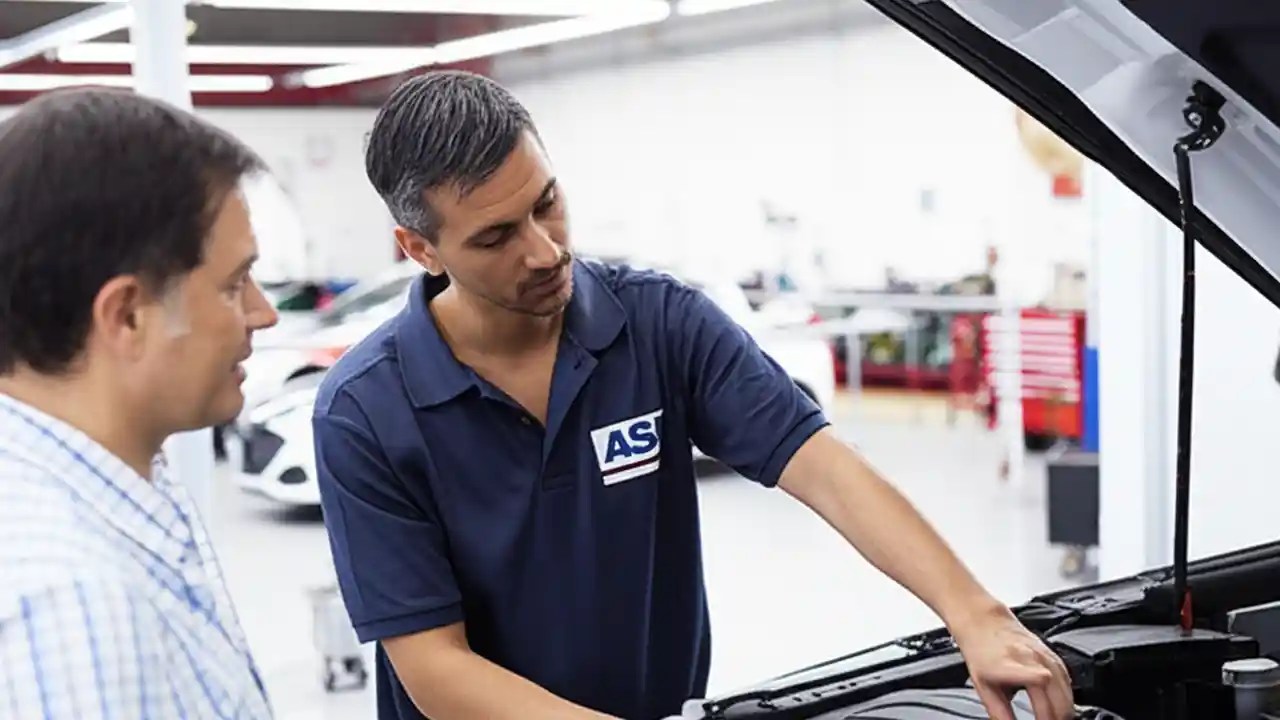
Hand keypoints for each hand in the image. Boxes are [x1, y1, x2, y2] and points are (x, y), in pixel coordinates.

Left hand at [950, 604, 1073, 719]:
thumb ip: (998, 712)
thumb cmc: (981, 653)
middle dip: (1056, 717)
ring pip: (1066, 688)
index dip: (1045, 706)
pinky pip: (1067, 680)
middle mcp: (1031, 658)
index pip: (1039, 680)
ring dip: (1065, 710)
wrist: (985, 623)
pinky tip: (1063, 708)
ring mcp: (1044, 655)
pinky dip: (1067, 697)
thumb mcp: (982, 686)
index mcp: (1010, 665)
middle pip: (1057, 693)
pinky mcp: (1052, 654)